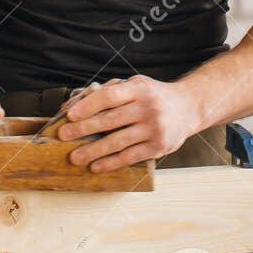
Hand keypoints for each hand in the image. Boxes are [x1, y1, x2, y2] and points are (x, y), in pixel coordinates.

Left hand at [57, 75, 203, 172]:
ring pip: (118, 141)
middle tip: (63, 136)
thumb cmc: (152, 96)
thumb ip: (104, 92)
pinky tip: (96, 166)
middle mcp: (148, 107)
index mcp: (139, 88)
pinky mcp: (159, 146)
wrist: (188, 107)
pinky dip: (111, 163)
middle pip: (110, 120)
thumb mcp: (132, 86)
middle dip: (84, 129)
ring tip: (75, 157)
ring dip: (94, 151)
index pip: (109, 96)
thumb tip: (70, 104)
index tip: (69, 115)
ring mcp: (155, 128)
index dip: (88, 106)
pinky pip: (131, 156)